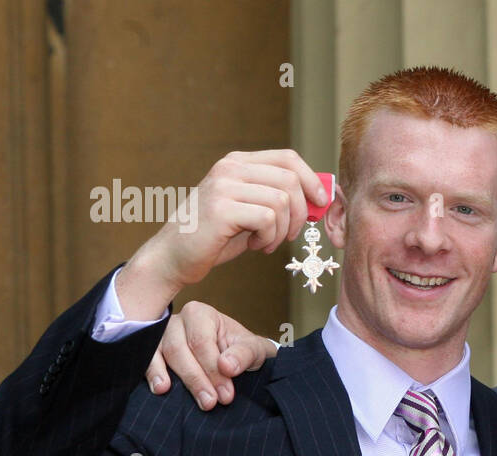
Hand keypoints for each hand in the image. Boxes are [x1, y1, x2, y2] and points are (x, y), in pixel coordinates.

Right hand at [117, 149, 328, 319]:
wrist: (175, 256)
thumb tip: (321, 196)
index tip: (321, 202)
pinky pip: (268, 219)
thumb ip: (279, 198)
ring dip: (282, 230)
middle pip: (290, 180)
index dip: (312, 179)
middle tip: (290, 234)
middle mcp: (230, 168)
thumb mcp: (251, 210)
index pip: (288, 158)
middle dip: (300, 212)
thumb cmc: (217, 236)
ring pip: (281, 201)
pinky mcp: (221, 209)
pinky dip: (270, 238)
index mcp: (238, 163)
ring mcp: (224, 186)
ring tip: (266, 242)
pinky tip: (255, 245)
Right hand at [146, 301, 278, 410]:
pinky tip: (158, 388)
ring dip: (164, 375)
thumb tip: (226, 366)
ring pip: (159, 353)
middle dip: (194, 378)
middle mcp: (177, 321)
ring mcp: (161, 336)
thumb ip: (243, 355)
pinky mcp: (150, 351)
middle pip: (178, 348)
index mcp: (201, 314)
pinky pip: (145, 359)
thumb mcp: (253, 350)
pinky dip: (149, 373)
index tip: (225, 394)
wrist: (232, 358)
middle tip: (210, 402)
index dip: (212, 369)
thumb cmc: (241, 350)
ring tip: (167, 391)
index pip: (202, 342)